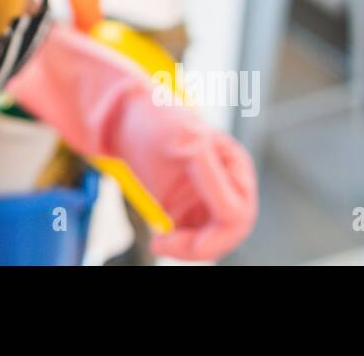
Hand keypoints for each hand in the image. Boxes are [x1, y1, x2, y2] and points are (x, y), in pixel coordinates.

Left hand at [7, 21, 257, 260]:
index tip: (166, 240)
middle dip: (200, 248)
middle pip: (231, 233)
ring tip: (159, 241)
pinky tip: (160, 236)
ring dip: (190, 248)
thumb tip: (236, 212)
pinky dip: (181, 243)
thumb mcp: (187, 144)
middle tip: (160, 246)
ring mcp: (210, 196)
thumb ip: (212, 176)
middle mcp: (229, 183)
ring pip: (215, 239)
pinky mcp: (192, 206)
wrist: (125, 114)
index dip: (212, 239)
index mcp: (236, 166)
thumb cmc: (156, 117)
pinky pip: (197, 236)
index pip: (238, 216)